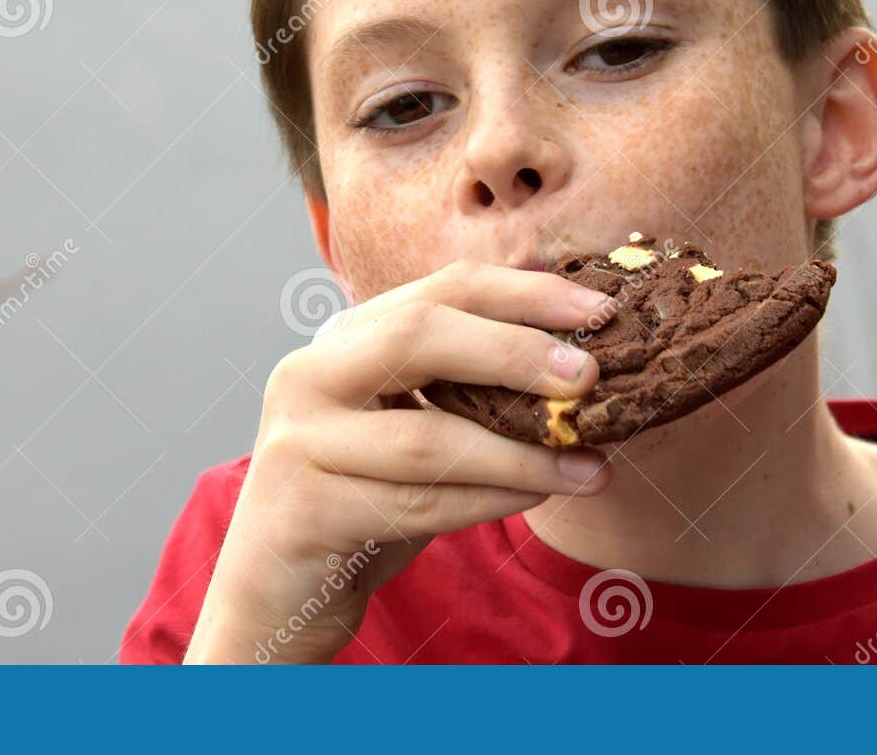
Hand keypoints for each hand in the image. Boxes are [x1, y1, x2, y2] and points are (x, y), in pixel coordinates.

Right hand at [185, 259, 616, 663]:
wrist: (278, 589)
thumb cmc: (362, 498)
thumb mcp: (411, 425)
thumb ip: (469, 390)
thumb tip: (581, 367)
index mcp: (344, 338)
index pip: (442, 288)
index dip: (525, 292)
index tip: (598, 309)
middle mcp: (310, 374)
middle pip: (421, 336)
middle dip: (515, 351)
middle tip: (590, 375)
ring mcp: (300, 441)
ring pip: (429, 436)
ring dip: (523, 452)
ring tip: (590, 464)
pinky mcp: (306, 510)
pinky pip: (418, 504)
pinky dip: (488, 501)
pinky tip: (538, 496)